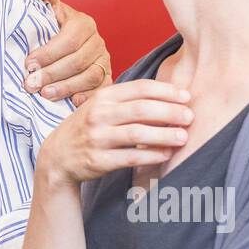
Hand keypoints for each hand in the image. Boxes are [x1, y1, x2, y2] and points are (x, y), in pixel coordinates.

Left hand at [26, 0, 110, 104]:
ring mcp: (104, 62)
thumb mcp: (49, 10)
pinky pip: (102, 90)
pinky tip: (73, 103)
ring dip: (67, 87)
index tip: (28, 64)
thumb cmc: (54, 29)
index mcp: (83, 24)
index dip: (48, 53)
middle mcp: (98, 42)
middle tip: (31, 84)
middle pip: (78, 61)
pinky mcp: (107, 79)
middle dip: (52, 74)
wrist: (68, 45)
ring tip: (45, 94)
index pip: (69, 40)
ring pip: (90, 77)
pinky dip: (88, 97)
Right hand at [36, 78, 193, 187]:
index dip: (167, 92)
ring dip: (164, 135)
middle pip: (141, 109)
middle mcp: (99, 114)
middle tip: (190, 117)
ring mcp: (97, 137)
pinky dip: (151, 155)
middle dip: (170, 112)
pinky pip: (130, 156)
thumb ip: (129, 101)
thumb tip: (171, 98)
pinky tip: (166, 154)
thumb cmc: (88, 128)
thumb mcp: (101, 107)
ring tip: (183, 137)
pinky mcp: (98, 160)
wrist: (58, 156)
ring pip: (137, 133)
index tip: (187, 97)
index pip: (140, 88)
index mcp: (103, 97)